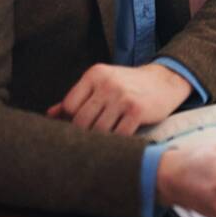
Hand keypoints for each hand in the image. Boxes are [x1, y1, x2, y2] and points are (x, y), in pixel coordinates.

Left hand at [46, 62, 192, 134]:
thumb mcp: (103, 84)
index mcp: (95, 74)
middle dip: (86, 134)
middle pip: (82, 121)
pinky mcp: (137, 110)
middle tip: (93, 139)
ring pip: (99, 131)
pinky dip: (118, 141)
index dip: (73, 121)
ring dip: (102, 140)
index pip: (70, 106)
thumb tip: (50, 114)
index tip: (82, 126)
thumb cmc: (129, 85)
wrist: (165, 80)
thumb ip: (78, 98)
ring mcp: (122, 96)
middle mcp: (107, 83)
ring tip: (107, 141)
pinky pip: (119, 135)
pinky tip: (122, 139)